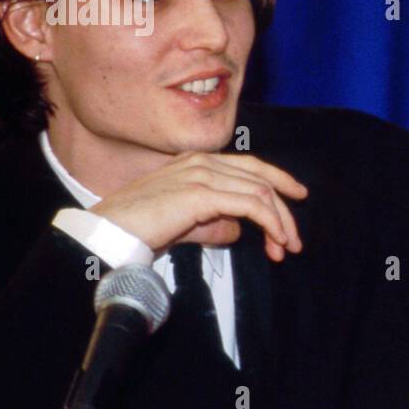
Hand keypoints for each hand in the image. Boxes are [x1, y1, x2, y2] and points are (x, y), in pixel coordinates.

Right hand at [89, 152, 308, 260]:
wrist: (110, 231)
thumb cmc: (143, 228)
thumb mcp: (188, 223)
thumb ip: (215, 223)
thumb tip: (239, 230)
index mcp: (197, 161)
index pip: (250, 165)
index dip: (279, 179)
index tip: (298, 195)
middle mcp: (202, 161)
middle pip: (261, 179)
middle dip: (284, 211)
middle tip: (294, 240)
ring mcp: (202, 174)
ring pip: (260, 192)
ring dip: (279, 222)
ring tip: (285, 248)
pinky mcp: (201, 193)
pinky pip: (251, 205)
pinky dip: (269, 223)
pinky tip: (274, 240)